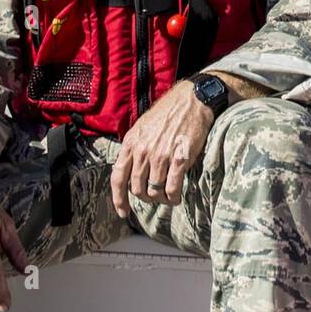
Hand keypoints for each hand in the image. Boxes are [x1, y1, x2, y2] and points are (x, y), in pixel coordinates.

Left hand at [111, 80, 212, 215]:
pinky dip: (174, 197)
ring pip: (154, 191)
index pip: (118, 178)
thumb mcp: (142, 127)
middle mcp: (143, 151)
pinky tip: (177, 197)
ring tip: (168, 197)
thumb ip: (134, 148)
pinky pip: (172, 188)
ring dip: (161, 199)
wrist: (192, 100)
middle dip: (146, 198)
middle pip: (137, 188)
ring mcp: (161, 155)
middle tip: (155, 196)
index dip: (119, 199)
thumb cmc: (168, 112)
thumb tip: (131, 170)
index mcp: (131, 143)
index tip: (123, 211)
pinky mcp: (180, 158)